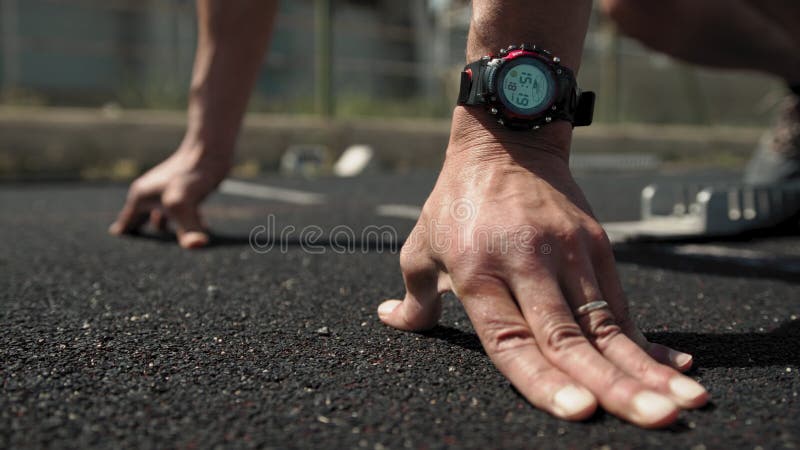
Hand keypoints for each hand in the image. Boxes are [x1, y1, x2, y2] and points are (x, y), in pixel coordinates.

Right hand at [108, 146, 230, 248]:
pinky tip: (204, 228)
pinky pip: (181, 212)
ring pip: (162, 218)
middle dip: (148, 239)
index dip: (126, 242)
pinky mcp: (184, 190)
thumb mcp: (186, 206)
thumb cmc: (192, 176)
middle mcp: (149, 194)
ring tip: (184, 243)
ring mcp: (166, 191)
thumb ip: (189, 230)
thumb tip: (197, 245)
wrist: (210, 151)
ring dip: (172, 232)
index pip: (126, 225)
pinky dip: (188, 222)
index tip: (123, 259)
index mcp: (140, 198)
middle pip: (141, 222)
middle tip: (152, 258)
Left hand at [378, 108, 708, 427]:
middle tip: (655, 419)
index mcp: (477, 271)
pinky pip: (621, 303)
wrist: (505, 142)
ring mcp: (567, 253)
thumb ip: (414, 296)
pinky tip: (675, 367)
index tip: (580, 411)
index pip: (512, 340)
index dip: (544, 379)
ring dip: (644, 368)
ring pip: (607, 323)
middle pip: (570, 336)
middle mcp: (526, 264)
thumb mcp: (422, 246)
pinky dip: (646, 340)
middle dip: (613, 384)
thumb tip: (393, 322)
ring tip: (682, 402)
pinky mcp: (595, 244)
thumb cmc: (458, 201)